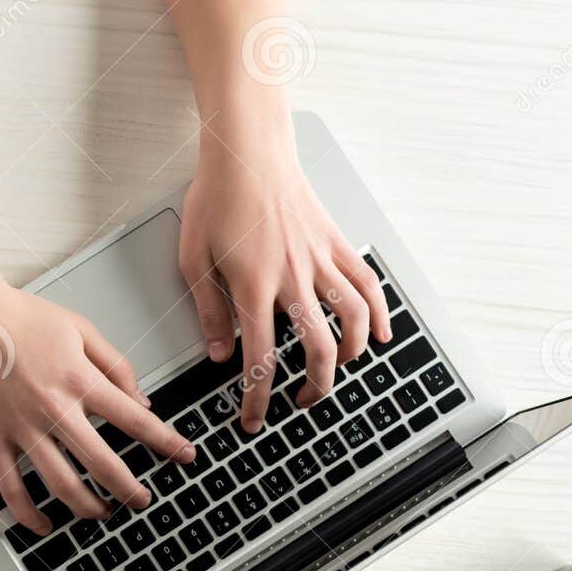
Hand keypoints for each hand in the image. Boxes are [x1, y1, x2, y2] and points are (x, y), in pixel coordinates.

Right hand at [0, 277, 195, 532]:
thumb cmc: (20, 317)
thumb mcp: (81, 329)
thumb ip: (117, 365)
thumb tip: (141, 401)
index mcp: (80, 381)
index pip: (136, 422)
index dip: (168, 444)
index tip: (185, 456)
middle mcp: (54, 410)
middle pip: (104, 465)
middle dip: (131, 490)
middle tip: (142, 499)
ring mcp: (22, 429)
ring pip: (62, 485)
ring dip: (88, 507)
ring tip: (101, 513)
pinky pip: (11, 487)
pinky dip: (28, 514)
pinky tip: (44, 525)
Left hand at [179, 119, 390, 431]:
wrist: (248, 151)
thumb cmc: (216, 200)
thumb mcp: (192, 259)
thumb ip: (208, 311)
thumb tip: (220, 355)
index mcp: (252, 288)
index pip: (259, 359)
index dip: (256, 398)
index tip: (252, 419)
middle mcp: (293, 278)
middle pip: (318, 349)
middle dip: (312, 388)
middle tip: (298, 404)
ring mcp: (320, 260)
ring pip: (352, 320)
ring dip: (349, 356)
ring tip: (335, 374)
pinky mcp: (337, 243)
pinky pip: (368, 283)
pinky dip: (378, 313)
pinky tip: (378, 336)